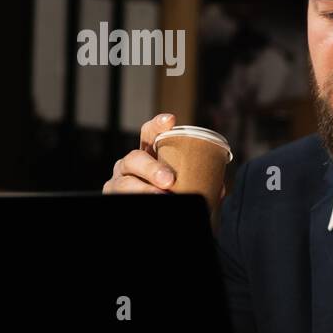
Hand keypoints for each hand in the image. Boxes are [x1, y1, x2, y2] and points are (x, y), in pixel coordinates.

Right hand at [102, 113, 226, 203]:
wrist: (153, 211)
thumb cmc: (168, 191)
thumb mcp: (180, 182)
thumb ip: (197, 180)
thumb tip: (219, 188)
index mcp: (148, 153)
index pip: (149, 133)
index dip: (158, 125)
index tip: (171, 120)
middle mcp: (129, 164)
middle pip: (135, 158)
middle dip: (152, 168)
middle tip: (169, 180)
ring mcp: (118, 180)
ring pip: (126, 182)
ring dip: (144, 190)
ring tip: (162, 196)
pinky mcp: (113, 195)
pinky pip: (122, 197)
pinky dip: (138, 198)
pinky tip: (152, 202)